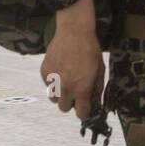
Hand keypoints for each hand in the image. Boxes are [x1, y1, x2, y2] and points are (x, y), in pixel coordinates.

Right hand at [40, 0, 103, 120]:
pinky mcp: (44, 71)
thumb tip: (95, 100)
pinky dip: (52, 81)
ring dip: (59, 93)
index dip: (84, 113)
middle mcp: (66, 87)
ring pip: (53, 97)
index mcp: (82, 89)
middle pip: (64, 108)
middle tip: (74, 93)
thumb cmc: (89, 49)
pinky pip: (47, 84)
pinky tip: (60, 70)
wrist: (74, 31)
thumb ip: (96, 88)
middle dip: (70, 103)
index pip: (81, 113)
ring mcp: (53, 80)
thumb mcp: (100, 70)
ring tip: (65, 81)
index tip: (84, 109)